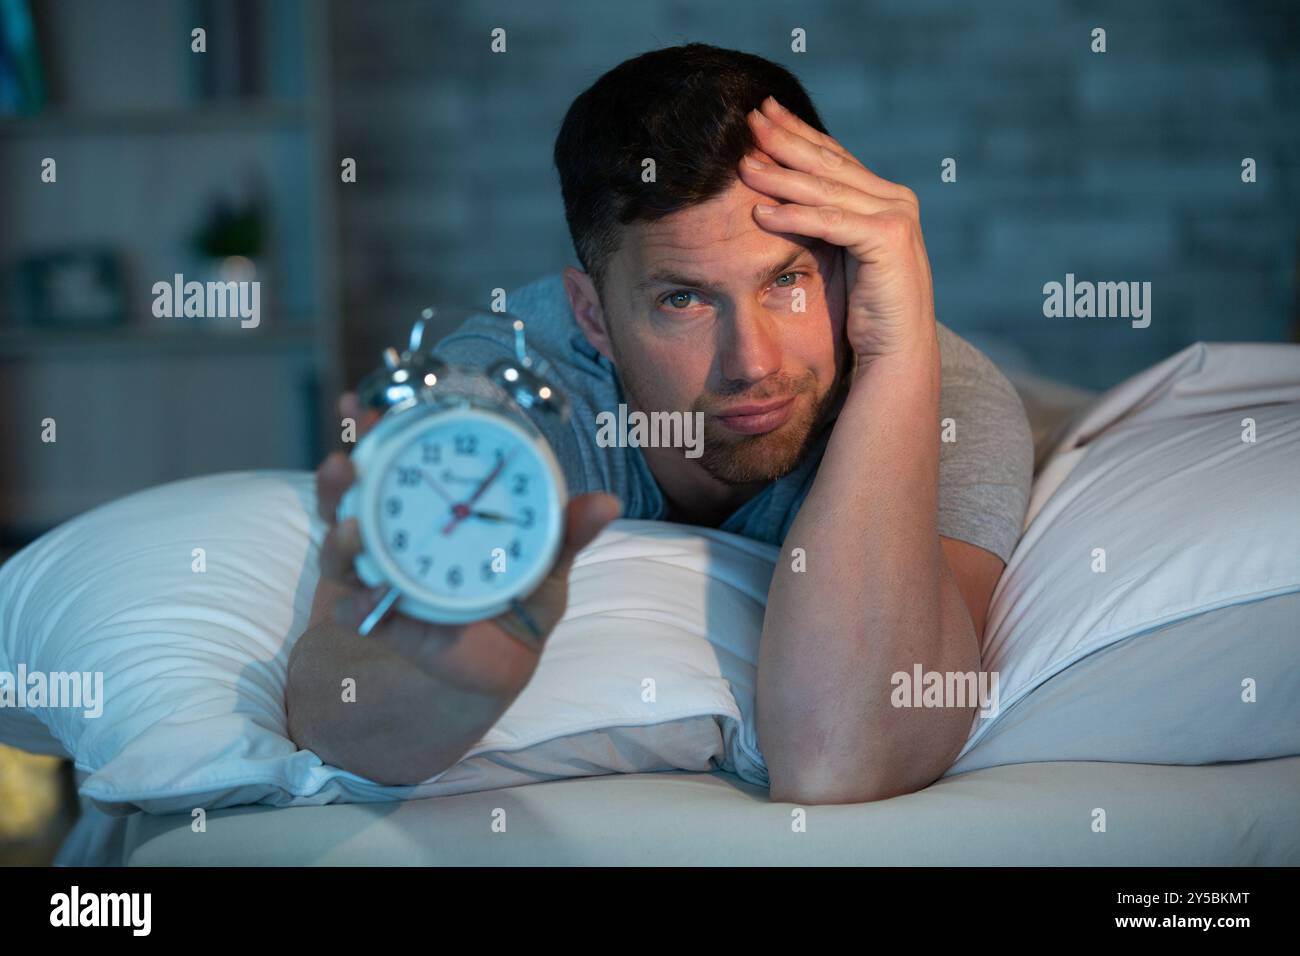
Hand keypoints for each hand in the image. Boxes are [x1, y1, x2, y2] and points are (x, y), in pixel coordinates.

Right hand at [310, 391, 622, 696]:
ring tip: (350, 528)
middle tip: (345, 460)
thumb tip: (606, 503)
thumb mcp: (547, 560)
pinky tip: (364, 599)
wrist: (504, 661)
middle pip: (355, 493)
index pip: (394, 455)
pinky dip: (357, 602)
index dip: (374, 427)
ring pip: (343, 544)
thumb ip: (567, 531)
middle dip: (342, 473)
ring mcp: (381, 572)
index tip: (360, 405)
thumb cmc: (522, 597)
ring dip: (340, 533)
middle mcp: (395, 529)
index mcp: (432, 501)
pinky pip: (355, 606)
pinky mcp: (379, 618)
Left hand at [737, 95, 936, 365]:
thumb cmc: (865, 312)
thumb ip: (827, 222)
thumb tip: (782, 197)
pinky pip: (829, 223)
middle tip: (749, 118)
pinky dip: (793, 217)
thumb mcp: (843, 255)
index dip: (797, 132)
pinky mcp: (888, 240)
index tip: (763, 112)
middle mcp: (895, 198)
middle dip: (785, 139)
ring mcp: (896, 216)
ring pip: (824, 189)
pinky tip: (760, 213)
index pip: (833, 156)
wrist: (897, 352)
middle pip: (828, 163)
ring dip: (780, 176)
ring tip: (743, 166)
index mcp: (885, 197)